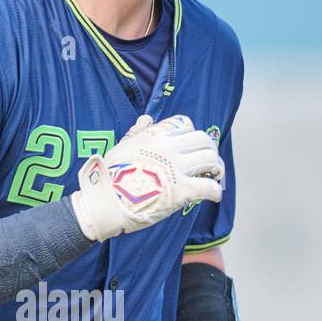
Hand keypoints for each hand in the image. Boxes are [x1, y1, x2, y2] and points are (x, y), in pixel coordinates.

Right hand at [70, 114, 223, 242]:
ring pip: (210, 159)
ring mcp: (177, 169)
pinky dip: (216, 191)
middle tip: (208, 161)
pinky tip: (214, 196)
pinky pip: (209, 187)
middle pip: (202, 139)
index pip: (184, 123)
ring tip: (215, 176)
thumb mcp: (121, 147)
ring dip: (216, 167)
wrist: (105, 202)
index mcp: (154, 135)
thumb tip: (146, 118)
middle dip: (209, 149)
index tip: (191, 145)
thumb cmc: (108, 177)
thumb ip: (137, 132)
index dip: (191, 133)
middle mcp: (169, 148)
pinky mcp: (182, 191)